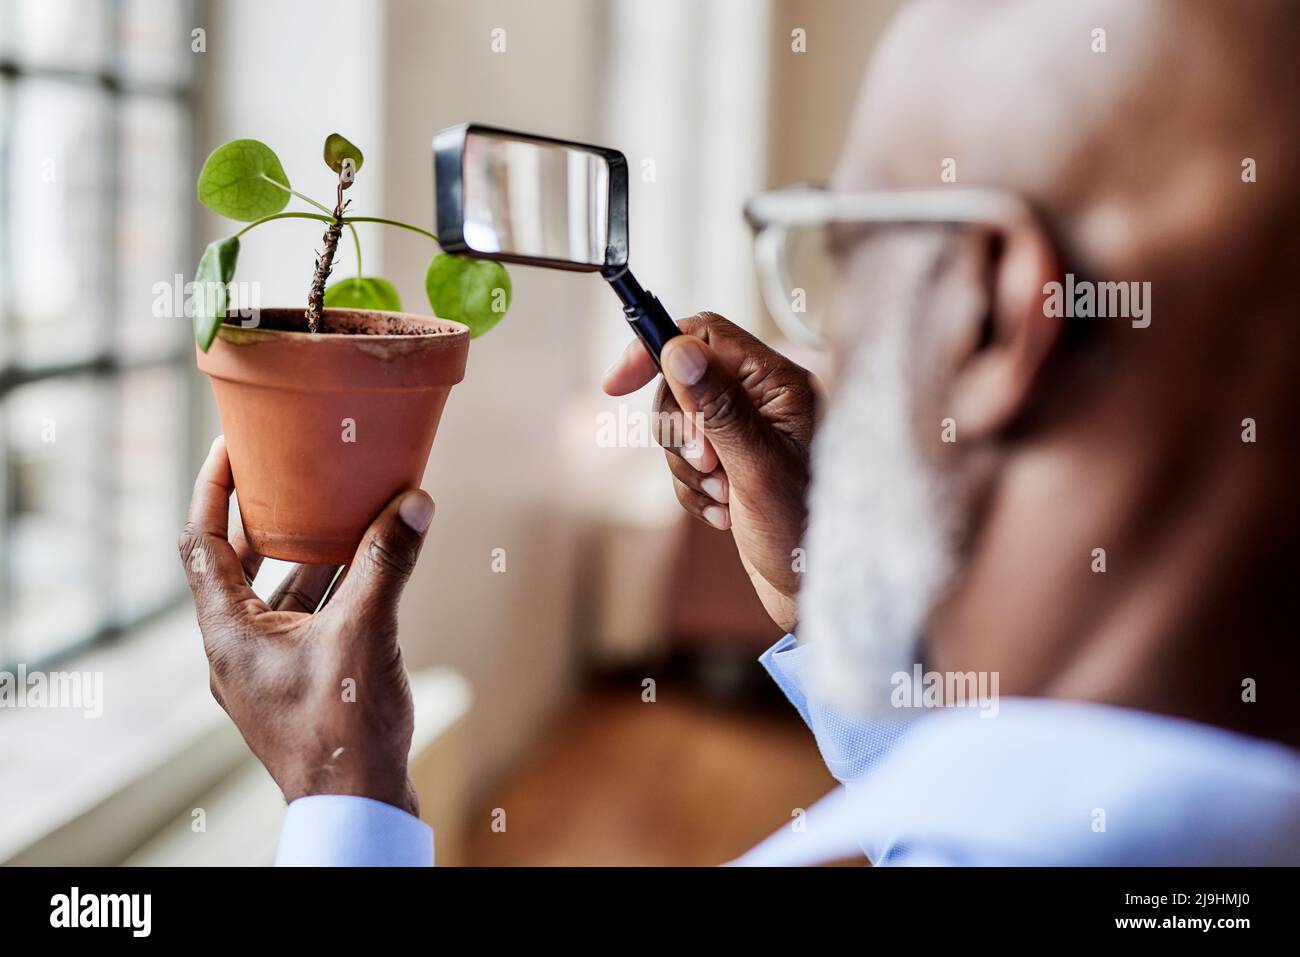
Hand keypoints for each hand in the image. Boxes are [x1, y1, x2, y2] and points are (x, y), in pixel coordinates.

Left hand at [178, 436, 432, 815]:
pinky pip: (307, 617)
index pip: (201, 543)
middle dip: (267, 514)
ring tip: (340, 505)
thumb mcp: (365, 634)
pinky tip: (366, 564)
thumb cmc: (344, 732)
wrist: (357, 808)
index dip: (213, 488)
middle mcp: (238, 648)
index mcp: (228, 634)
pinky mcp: (300, 681)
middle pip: (239, 562)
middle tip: (291, 467)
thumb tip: (413, 502)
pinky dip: (331, 586)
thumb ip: (386, 564)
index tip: (234, 444)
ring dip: (308, 551)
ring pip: (280, 591)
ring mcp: (268, 668)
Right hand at [603, 313, 816, 631]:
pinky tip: (724, 515)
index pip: (705, 335)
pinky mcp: (736, 464)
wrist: (815, 591)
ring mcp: (750, 432)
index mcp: (780, 383)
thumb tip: (679, 351)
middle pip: (684, 382)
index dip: (658, 351)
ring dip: (688, 469)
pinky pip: (687, 462)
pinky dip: (694, 490)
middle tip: (710, 468)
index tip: (617, 385)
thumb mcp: (755, 466)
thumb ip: (717, 406)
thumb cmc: (803, 530)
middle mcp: (766, 400)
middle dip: (681, 431)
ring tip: (724, 499)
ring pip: (681, 426)